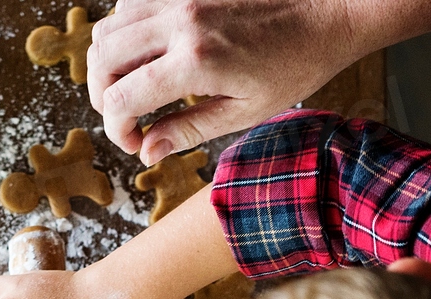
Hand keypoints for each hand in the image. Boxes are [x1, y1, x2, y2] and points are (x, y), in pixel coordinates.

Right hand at [88, 0, 365, 163]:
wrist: (327, 12)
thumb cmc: (294, 66)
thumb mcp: (244, 112)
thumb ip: (188, 130)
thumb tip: (147, 151)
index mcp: (195, 61)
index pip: (121, 99)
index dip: (116, 129)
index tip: (134, 141)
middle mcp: (179, 22)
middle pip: (103, 60)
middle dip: (104, 97)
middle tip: (126, 117)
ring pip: (109, 28)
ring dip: (110, 64)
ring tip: (133, 86)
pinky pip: (130, 4)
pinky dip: (126, 31)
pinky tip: (148, 53)